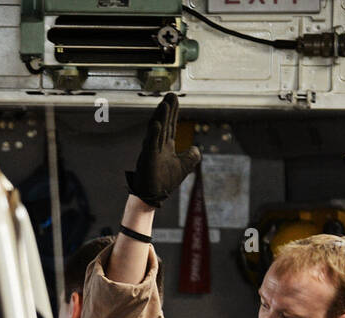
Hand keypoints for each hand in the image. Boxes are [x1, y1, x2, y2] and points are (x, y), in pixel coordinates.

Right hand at [125, 93, 200, 208]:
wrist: (153, 196)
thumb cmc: (165, 182)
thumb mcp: (183, 167)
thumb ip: (191, 157)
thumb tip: (197, 148)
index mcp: (166, 146)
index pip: (170, 125)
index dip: (174, 112)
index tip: (175, 99)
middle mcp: (157, 145)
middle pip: (163, 123)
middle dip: (167, 109)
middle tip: (171, 94)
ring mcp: (152, 151)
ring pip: (156, 131)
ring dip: (160, 117)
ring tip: (164, 104)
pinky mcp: (147, 160)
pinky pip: (150, 145)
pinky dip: (153, 134)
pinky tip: (157, 124)